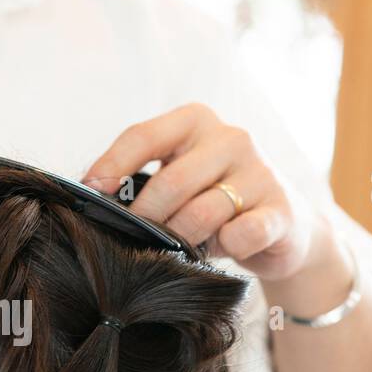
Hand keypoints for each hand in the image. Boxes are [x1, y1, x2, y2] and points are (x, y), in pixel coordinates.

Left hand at [81, 102, 326, 282]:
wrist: (282, 227)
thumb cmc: (211, 202)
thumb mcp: (177, 179)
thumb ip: (142, 181)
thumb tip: (90, 199)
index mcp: (195, 121)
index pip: (142, 136)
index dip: (111, 166)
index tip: (89, 194)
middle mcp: (230, 137)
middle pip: (170, 182)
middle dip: (146, 218)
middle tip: (136, 242)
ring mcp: (260, 172)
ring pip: (201, 213)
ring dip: (182, 240)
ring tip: (179, 250)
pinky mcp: (281, 210)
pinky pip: (241, 235)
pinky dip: (225, 248)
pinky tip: (223, 249)